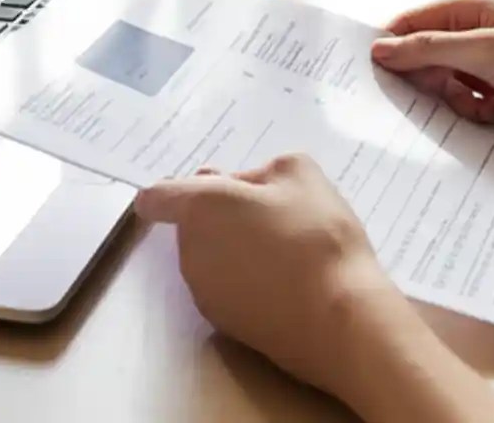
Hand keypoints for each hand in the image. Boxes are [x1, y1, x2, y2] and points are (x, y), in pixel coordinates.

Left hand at [134, 154, 401, 406]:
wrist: (338, 319)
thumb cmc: (317, 236)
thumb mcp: (300, 174)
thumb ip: (261, 168)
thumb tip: (242, 184)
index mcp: (199, 208)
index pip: (155, 197)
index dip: (175, 188)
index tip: (208, 187)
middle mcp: (189, 251)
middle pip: (191, 224)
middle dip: (221, 214)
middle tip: (270, 213)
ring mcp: (203, 292)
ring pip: (210, 257)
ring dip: (233, 248)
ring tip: (284, 249)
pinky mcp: (223, 324)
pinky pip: (226, 289)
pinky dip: (245, 281)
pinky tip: (284, 282)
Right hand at [369, 0, 493, 139]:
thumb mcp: (483, 52)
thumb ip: (428, 49)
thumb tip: (381, 48)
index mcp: (474, 6)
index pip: (414, 22)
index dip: (395, 47)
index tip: (379, 74)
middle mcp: (480, 30)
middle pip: (428, 57)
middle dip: (435, 82)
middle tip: (450, 94)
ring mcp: (492, 61)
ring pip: (447, 85)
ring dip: (462, 101)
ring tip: (490, 105)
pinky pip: (470, 103)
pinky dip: (482, 111)